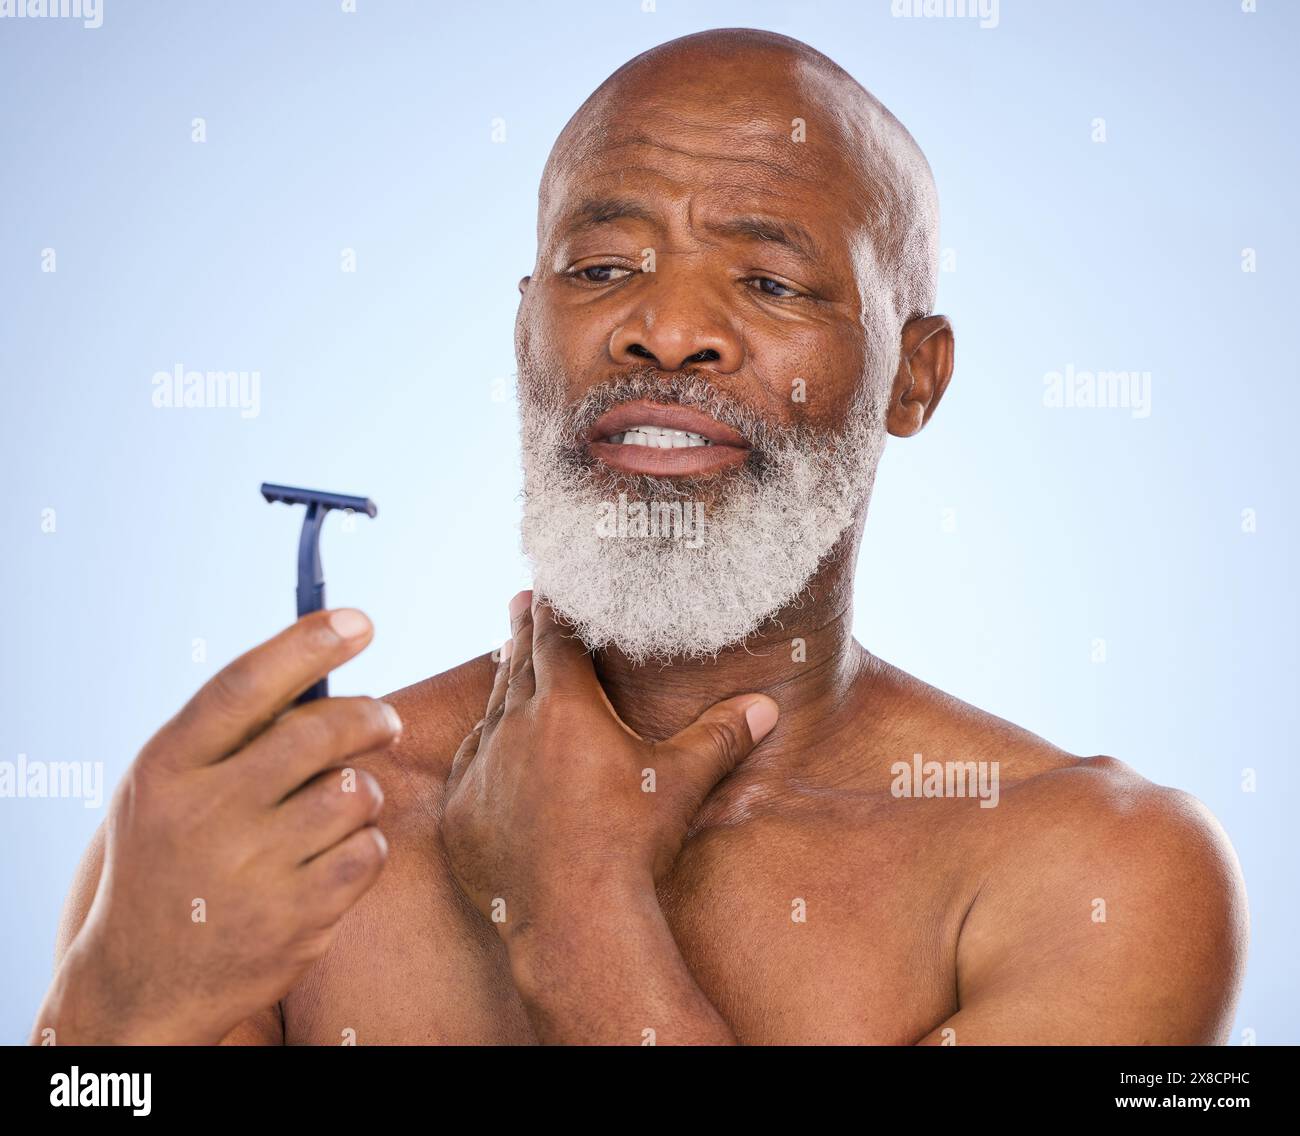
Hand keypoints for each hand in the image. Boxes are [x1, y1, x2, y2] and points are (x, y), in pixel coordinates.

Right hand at [41, 609, 399, 1044]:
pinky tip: (331, 860)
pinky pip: (369, 849)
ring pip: (355, 791)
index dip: (308, 644)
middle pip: (320, 733)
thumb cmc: (171, 855)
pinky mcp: (296, 916)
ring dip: (361, 792)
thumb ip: (232, 732)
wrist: (143, 978)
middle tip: (385, 720)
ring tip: (337, 808)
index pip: (245, 686)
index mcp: (167, 767)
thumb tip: (325, 663)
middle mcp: (206, 814)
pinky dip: (364, 846)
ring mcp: (252, 869)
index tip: (360, 622)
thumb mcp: (170, 787)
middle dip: (369, 717)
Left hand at [441, 591, 777, 939]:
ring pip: (490, 713)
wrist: (575, 919)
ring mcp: (481, 772)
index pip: (555, 641)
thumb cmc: (632, 844)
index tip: (546, 586)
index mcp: (565, 708)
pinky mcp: (460, 814)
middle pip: (517, 666)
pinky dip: (481, 746)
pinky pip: (468, 766)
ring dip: (501, 685)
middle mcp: (514, 729)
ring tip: (506, 663)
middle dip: (522, 632)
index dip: (553, 611)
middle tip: (520, 603)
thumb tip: (766, 708)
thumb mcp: (682, 782)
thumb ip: (720, 736)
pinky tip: (487, 744)